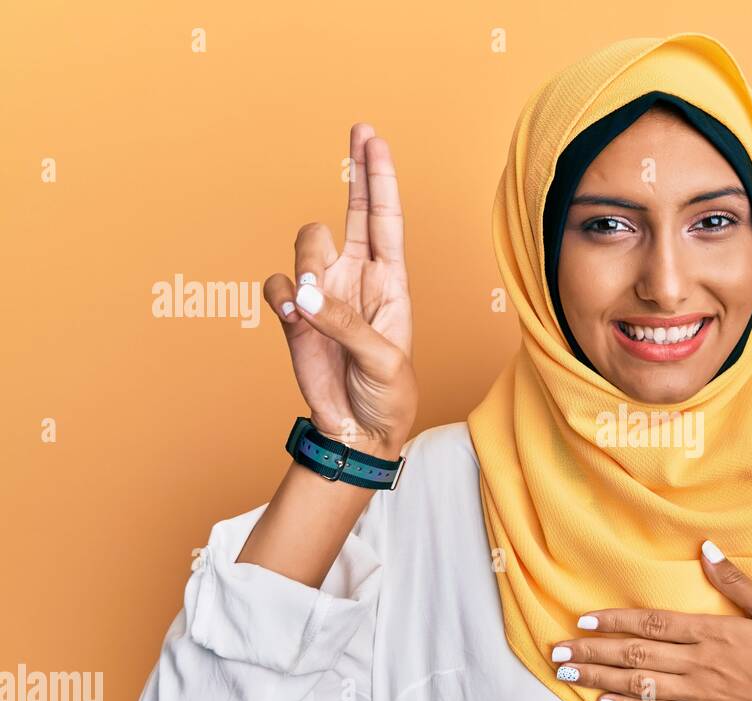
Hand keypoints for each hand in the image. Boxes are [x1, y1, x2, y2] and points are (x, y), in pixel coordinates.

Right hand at [262, 123, 417, 455]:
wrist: (358, 431)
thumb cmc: (388, 395)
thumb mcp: (382, 360)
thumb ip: (346, 324)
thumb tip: (308, 294)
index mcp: (390, 282)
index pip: (385, 220)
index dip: (379, 178)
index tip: (372, 138)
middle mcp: (357, 278)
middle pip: (350, 212)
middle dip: (355, 171)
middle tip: (359, 134)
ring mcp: (324, 294)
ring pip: (306, 245)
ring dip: (307, 264)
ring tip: (314, 305)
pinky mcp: (295, 315)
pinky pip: (278, 285)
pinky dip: (281, 296)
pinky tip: (294, 316)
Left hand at [551, 541, 751, 700]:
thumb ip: (736, 583)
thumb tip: (707, 550)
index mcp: (714, 634)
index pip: (652, 623)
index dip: (613, 620)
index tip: (582, 617)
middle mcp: (699, 664)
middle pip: (634, 655)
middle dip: (591, 651)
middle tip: (557, 650)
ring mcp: (700, 695)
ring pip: (639, 684)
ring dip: (599, 678)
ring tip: (567, 673)